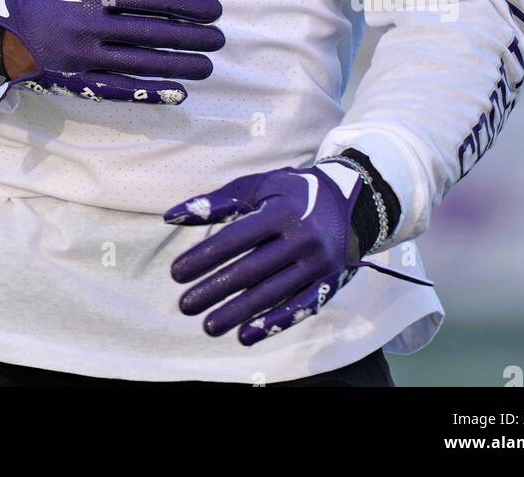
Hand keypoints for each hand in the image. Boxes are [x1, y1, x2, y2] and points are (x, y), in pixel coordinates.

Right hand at [0, 0, 224, 104]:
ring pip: (140, 62)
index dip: (188, 6)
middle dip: (191, 37)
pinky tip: (178, 93)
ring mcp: (84, 57)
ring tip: (208, 66)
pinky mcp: (78, 80)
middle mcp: (90, 25)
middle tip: (220, 40)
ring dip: (179, 65)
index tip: (215, 11)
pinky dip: (150, 92)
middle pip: (151, 33)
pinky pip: (119, 89)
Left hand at [164, 161, 366, 344]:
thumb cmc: (292, 193)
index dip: (204, 257)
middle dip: (215, 290)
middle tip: (186, 305)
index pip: (236, 239)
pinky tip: (245, 336)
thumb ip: (216, 202)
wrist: (351, 202)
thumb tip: (172, 216)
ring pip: (271, 294)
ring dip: (237, 313)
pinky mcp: (329, 283)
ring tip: (208, 326)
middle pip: (251, 270)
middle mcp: (302, 239)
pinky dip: (272, 324)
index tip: (177, 273)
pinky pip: (300, 308)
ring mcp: (318, 265)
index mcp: (281, 211)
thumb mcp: (258, 186)